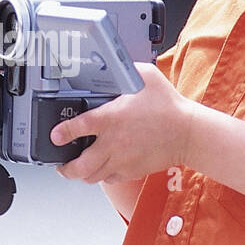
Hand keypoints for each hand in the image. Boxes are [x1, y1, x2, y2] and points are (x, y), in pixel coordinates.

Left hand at [51, 63, 195, 183]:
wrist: (189, 133)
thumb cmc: (169, 105)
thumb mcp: (145, 76)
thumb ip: (124, 70)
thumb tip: (112, 64)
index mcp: (112, 118)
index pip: (78, 127)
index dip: (62, 133)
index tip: (55, 135)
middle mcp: (114, 143)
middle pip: (79, 166)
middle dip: (65, 168)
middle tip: (60, 163)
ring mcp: (122, 160)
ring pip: (92, 177)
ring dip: (80, 174)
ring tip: (75, 168)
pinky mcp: (131, 171)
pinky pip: (109, 180)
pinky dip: (101, 176)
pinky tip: (100, 167)